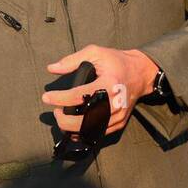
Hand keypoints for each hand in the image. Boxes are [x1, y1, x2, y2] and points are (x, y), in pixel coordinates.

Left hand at [41, 45, 157, 136]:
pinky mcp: (119, 123)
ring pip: (91, 130)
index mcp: (109, 83)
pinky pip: (99, 134)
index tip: (46, 97)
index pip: (79, 95)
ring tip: (62, 118)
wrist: (141, 74)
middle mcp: (115, 102)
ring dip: (71, 128)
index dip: (60, 98)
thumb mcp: (96, 53)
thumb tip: (51, 68)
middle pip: (85, 120)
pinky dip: (83, 134)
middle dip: (65, 119)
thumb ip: (72, 60)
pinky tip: (72, 128)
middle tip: (56, 111)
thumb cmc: (117, 62)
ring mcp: (118, 115)